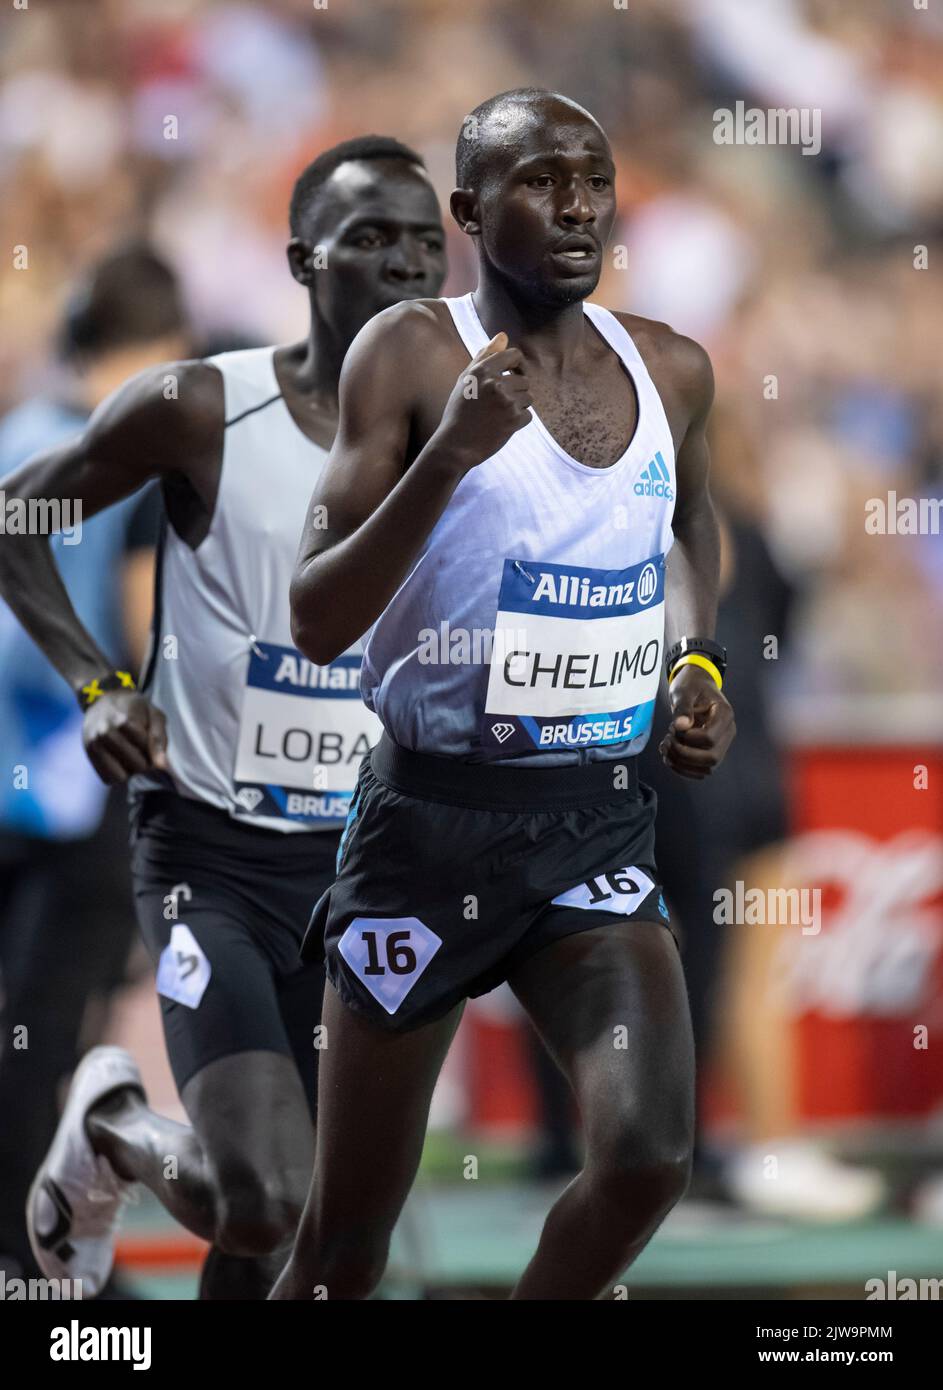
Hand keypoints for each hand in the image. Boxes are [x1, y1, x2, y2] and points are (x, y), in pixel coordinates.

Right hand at [82, 689, 168, 784]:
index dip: (152, 748)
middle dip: (144, 762)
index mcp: (123, 721)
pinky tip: (119, 760)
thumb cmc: (135, 708)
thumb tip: (161, 766)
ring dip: (130, 771)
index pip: (147, 750)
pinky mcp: (88, 754)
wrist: (103, 699)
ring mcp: (94, 744)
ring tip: (130, 756)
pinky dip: (117, 774)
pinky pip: (108, 779)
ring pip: (121, 777)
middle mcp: (105, 733)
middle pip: (136, 766)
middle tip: (142, 750)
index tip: (149, 740)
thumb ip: (159, 738)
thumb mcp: (154, 714)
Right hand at [433, 332, 532, 470]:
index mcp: (483, 370)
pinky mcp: (514, 419)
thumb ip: (485, 355)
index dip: (516, 365)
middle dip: (515, 391)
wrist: (455, 445)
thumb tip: (504, 335)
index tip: (511, 375)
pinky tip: (501, 426)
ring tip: (498, 416)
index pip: (514, 355)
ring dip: (518, 406)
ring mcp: (506, 401)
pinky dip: (518, 422)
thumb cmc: (459, 411)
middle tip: (497, 405)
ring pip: (528, 397)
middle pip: (524, 380)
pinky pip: (528, 415)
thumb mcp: (466, 379)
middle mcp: (495, 383)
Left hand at [658, 664, 734, 779]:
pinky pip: (700, 770)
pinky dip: (682, 768)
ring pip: (706, 769)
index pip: (710, 738)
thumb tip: (681, 726)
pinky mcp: (710, 752)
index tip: (674, 726)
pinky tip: (668, 755)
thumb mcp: (684, 691)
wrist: (696, 685)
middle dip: (684, 753)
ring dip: (681, 763)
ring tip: (666, 746)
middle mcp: (727, 732)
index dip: (688, 738)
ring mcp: (721, 744)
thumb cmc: (692, 686)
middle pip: (712, 758)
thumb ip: (682, 707)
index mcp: (724, 715)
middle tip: (668, 739)